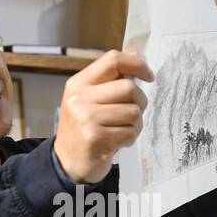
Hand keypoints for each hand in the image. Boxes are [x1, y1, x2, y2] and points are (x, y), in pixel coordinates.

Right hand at [53, 49, 153, 183]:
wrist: (67, 162)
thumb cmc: (84, 128)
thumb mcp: (89, 99)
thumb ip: (110, 80)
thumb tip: (136, 53)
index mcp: (79, 83)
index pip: (113, 60)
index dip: (137, 64)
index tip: (149, 76)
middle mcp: (80, 98)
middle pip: (128, 87)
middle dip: (140, 101)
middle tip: (135, 112)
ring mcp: (86, 118)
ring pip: (133, 111)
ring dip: (136, 123)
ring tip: (124, 129)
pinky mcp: (95, 138)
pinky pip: (130, 132)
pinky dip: (130, 138)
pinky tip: (118, 141)